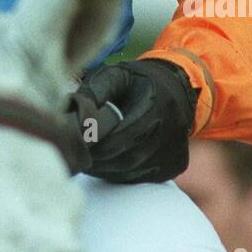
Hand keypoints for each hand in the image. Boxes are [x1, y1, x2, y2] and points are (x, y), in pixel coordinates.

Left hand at [67, 58, 198, 183]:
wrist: (173, 88)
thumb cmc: (136, 82)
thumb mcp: (114, 74)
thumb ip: (94, 93)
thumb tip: (75, 119)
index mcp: (157, 102)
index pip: (125, 133)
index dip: (99, 142)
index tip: (78, 142)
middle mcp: (173, 127)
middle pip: (129, 156)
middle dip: (100, 158)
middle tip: (78, 155)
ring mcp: (176, 149)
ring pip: (135, 170)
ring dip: (108, 169)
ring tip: (89, 158)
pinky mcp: (176, 164)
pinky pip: (144, 177)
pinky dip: (122, 174)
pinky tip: (108, 163)